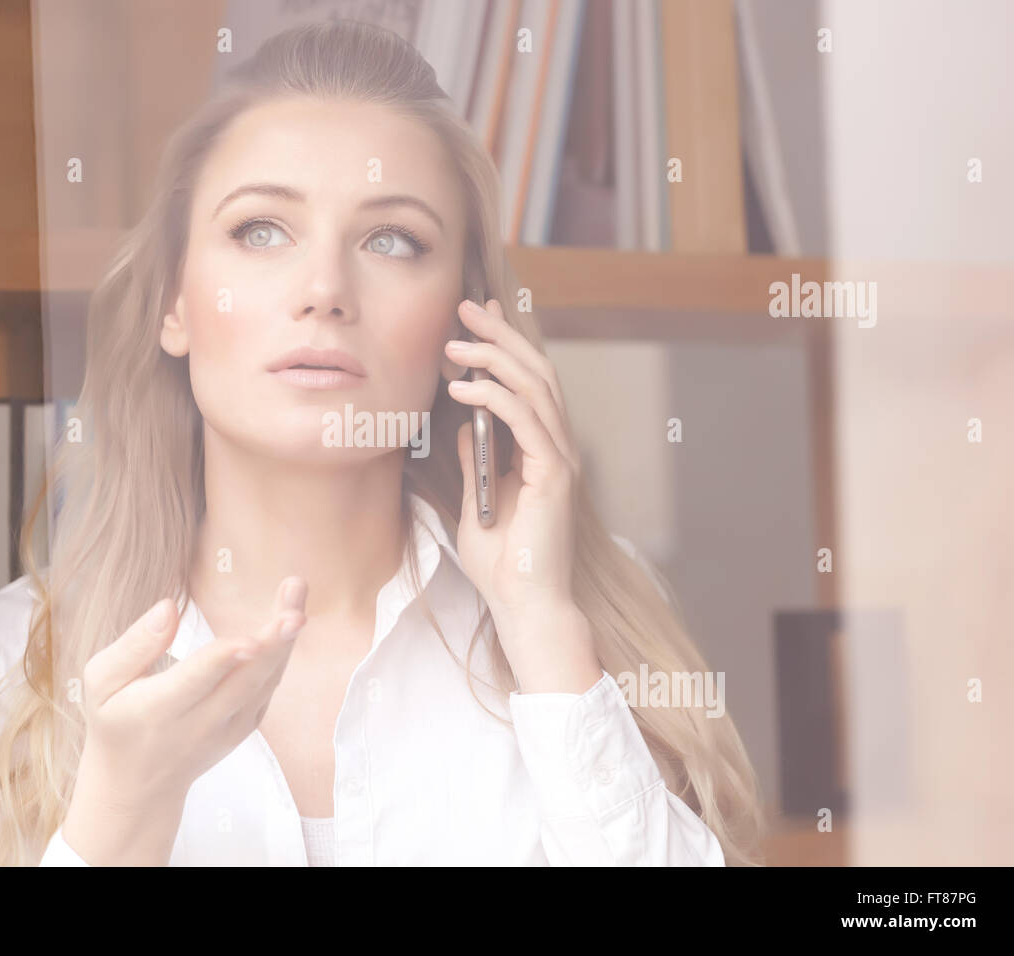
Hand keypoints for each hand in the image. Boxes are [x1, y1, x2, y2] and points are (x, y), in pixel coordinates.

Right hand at [62, 576, 307, 864]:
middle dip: (271, 643)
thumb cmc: (116, 720)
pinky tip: (288, 619)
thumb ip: (134, 645)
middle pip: (243, 681)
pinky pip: (268, 689)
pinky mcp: (244, 727)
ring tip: (296, 593)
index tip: (250, 639)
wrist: (138, 785)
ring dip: (284, 640)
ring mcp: (228, 729)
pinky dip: (281, 655)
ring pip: (263, 683)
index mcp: (159, 710)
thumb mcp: (101, 682)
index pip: (196, 681)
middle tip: (294, 610)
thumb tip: (168, 607)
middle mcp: (200, 724)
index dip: (224, 659)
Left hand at [445, 298, 600, 692]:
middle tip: (466, 306)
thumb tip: (464, 427)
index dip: (503, 346)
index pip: (526, 383)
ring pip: (533, 387)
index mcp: (540, 452)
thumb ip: (476, 463)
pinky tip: (462, 386)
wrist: (524, 604)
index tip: (473, 318)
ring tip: (454, 341)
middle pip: (534, 372)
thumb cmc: (502, 565)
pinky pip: (525, 420)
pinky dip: (494, 396)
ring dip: (493, 356)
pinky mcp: (555, 475)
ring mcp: (559, 459)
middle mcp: (556, 448)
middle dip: (500, 334)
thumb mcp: (477, 503)